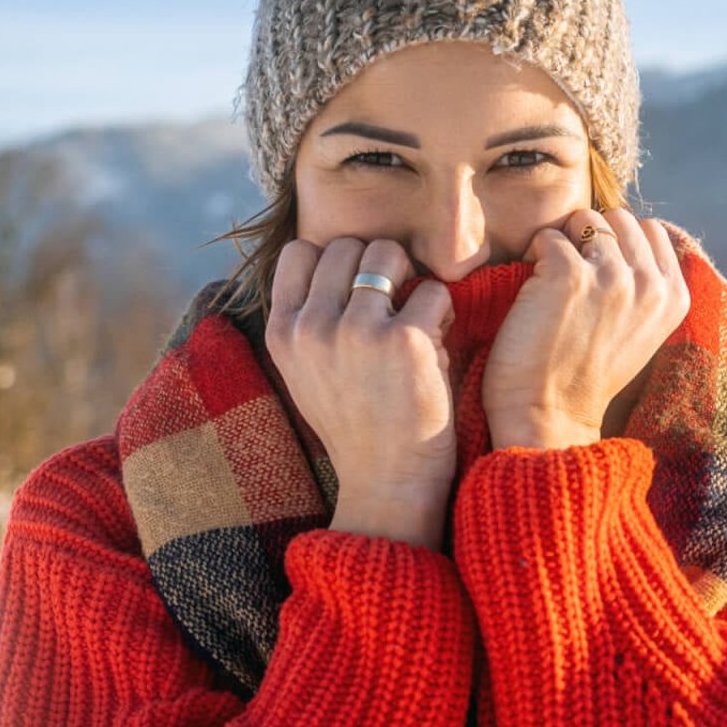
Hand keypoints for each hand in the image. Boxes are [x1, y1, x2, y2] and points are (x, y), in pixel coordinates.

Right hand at [267, 237, 456, 548]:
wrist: (386, 482)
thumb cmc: (355, 422)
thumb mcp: (306, 370)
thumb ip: (308, 317)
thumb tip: (328, 256)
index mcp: (283, 331)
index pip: (300, 251)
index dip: (334, 261)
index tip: (354, 290)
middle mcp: (312, 326)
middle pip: (347, 244)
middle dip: (376, 265)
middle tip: (393, 304)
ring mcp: (357, 330)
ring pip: (389, 253)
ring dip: (410, 278)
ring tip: (416, 315)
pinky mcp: (406, 340)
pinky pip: (433, 290)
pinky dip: (443, 310)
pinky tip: (437, 341)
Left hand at [483, 207, 689, 450]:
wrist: (550, 415)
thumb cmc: (586, 374)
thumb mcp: (640, 331)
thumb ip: (646, 286)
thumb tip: (629, 234)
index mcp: (673, 296)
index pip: (650, 229)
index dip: (618, 241)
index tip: (598, 270)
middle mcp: (649, 283)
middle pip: (619, 218)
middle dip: (590, 235)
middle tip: (571, 272)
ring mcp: (611, 276)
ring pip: (584, 219)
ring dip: (562, 242)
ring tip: (552, 280)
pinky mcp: (568, 274)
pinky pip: (547, 236)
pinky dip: (535, 255)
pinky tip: (534, 291)